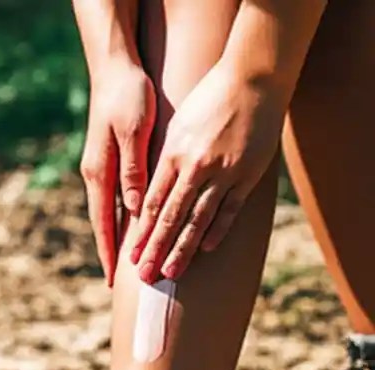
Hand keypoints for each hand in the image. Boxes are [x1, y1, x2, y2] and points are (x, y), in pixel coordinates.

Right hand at [80, 58, 155, 286]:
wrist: (115, 67)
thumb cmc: (127, 97)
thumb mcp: (134, 134)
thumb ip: (133, 171)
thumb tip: (135, 208)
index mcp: (100, 172)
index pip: (104, 222)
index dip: (110, 252)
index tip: (112, 280)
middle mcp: (96, 173)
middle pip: (104, 222)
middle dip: (111, 252)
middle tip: (118, 282)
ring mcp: (102, 166)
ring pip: (111, 210)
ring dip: (118, 236)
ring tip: (126, 261)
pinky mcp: (111, 157)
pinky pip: (118, 194)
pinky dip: (124, 215)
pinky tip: (133, 223)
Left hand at [129, 61, 287, 282]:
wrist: (252, 79)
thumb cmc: (209, 99)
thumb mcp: (176, 124)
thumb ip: (165, 158)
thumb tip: (150, 187)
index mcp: (172, 155)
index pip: (150, 203)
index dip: (140, 232)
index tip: (131, 255)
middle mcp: (194, 167)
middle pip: (169, 217)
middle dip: (155, 249)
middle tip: (145, 276)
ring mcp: (223, 172)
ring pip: (197, 219)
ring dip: (182, 248)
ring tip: (170, 272)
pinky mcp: (247, 173)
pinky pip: (229, 208)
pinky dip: (217, 230)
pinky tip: (206, 249)